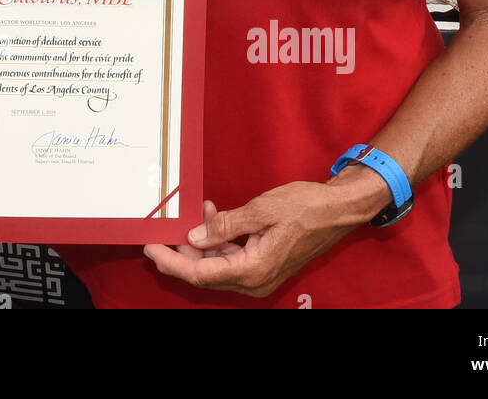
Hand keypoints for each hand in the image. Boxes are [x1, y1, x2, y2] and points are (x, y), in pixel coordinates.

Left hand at [143, 184, 363, 296]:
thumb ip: (226, 226)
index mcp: (253, 270)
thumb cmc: (304, 207)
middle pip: (205, 272)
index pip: (200, 273)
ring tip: (198, 210)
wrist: (338, 211)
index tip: (150, 247)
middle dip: (182, 251)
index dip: (172, 262)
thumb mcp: (261, 210)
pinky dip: (219, 238)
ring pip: (217, 263)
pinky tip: (215, 214)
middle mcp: (255, 280)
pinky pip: (232, 256)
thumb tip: (195, 238)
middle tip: (163, 227)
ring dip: (202, 240)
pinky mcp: (263, 264)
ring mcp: (260, 274)